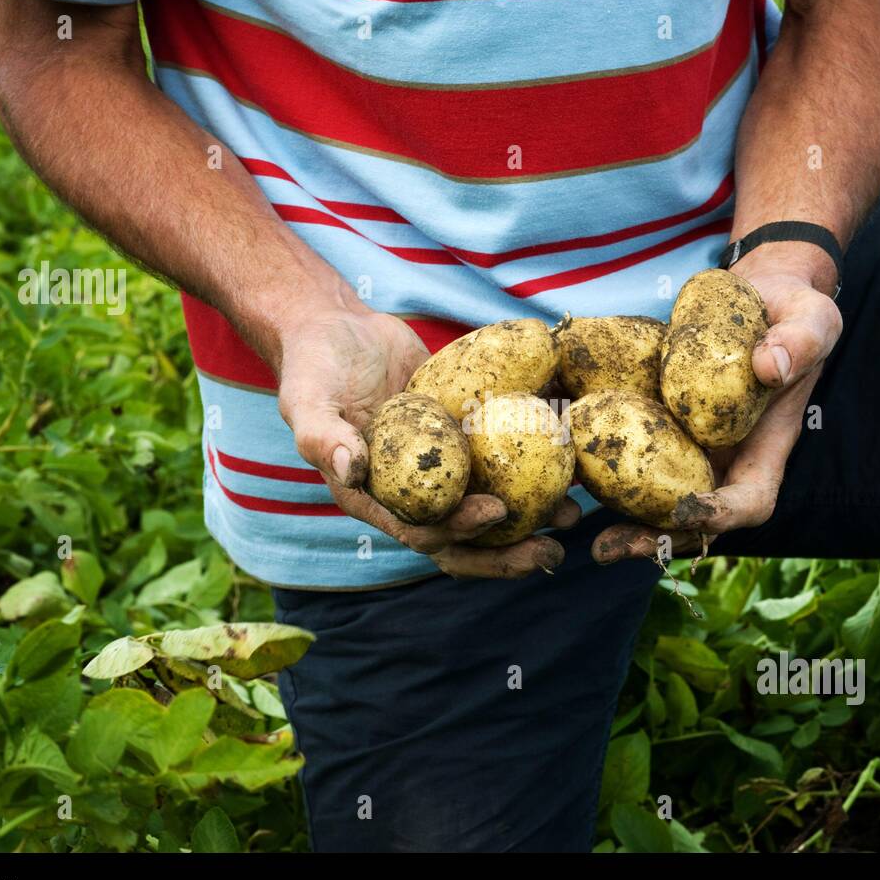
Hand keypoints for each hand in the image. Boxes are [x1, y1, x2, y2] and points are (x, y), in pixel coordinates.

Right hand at [277, 300, 578, 577]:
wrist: (338, 328)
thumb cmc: (314, 366)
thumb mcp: (306, 401)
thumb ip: (320, 438)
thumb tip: (348, 469)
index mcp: (375, 498)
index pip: (422, 531)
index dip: (460, 531)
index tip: (497, 512)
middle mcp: (413, 492)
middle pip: (465, 538)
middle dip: (508, 552)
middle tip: (553, 551)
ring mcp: (442, 467)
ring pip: (491, 504)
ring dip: (532, 517)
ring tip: (573, 514)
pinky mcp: (463, 437)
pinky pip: (501, 457)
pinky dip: (534, 463)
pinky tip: (569, 459)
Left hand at [593, 252, 841, 562]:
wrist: (757, 295)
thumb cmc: (794, 310)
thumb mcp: (813, 317)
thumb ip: (802, 340)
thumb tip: (768, 367)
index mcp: (764, 448)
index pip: (751, 501)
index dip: (720, 514)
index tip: (689, 510)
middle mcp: (722, 459)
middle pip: (690, 519)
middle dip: (650, 536)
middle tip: (609, 548)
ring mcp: (686, 447)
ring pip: (650, 497)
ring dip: (611, 515)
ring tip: (569, 519)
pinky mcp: (653, 425)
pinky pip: (625, 455)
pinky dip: (591, 464)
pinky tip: (556, 462)